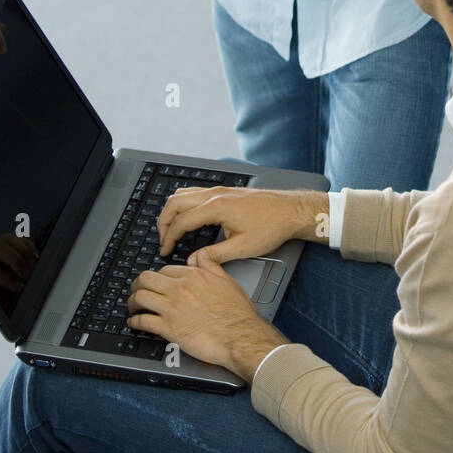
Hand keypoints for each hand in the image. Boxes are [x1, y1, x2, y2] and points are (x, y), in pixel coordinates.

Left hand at [0, 233, 38, 290]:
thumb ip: (0, 292)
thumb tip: (17, 286)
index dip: (6, 278)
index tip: (19, 286)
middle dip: (16, 261)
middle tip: (27, 274)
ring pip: (7, 239)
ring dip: (24, 252)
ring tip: (31, 266)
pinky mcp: (1, 244)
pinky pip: (16, 239)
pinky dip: (27, 246)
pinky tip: (33, 256)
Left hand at [126, 254, 284, 377]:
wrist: (239, 336)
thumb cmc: (236, 313)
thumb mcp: (227, 280)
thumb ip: (211, 266)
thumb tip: (200, 257)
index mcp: (192, 277)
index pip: (164, 270)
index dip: (157, 276)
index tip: (155, 283)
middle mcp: (179, 289)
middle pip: (145, 279)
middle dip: (137, 284)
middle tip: (135, 290)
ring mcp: (172, 308)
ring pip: (140, 297)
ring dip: (131, 301)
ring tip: (132, 306)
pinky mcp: (168, 328)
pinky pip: (143, 321)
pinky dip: (134, 322)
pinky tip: (134, 323)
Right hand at [156, 186, 324, 265]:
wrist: (290, 211)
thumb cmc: (272, 227)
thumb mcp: (243, 248)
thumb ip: (215, 256)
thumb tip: (194, 262)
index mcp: (217, 207)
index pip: (182, 221)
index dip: (169, 238)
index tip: (165, 251)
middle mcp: (215, 194)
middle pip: (175, 203)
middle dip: (163, 222)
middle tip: (162, 241)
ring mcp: (219, 190)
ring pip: (182, 194)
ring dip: (171, 211)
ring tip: (169, 229)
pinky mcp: (224, 190)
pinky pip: (193, 192)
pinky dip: (182, 203)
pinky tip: (185, 216)